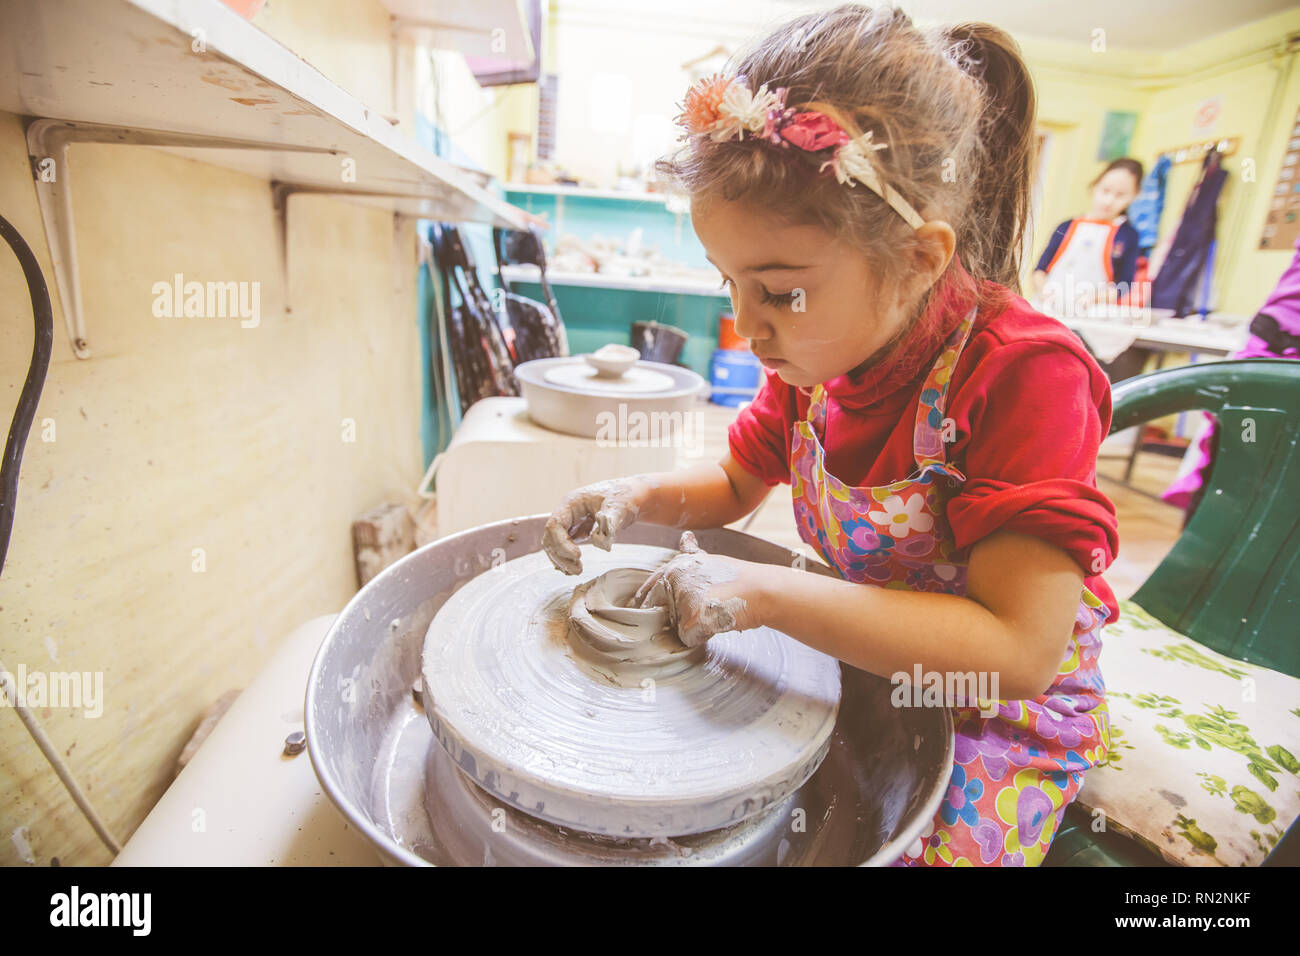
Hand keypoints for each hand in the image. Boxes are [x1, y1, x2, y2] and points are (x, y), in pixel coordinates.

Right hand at [543, 478, 647, 574]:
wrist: (631, 496)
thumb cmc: (623, 497)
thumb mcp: (619, 508)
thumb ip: (610, 524)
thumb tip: (601, 544)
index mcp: (571, 503)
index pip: (555, 524)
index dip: (562, 542)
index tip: (579, 555)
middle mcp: (566, 513)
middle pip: (551, 536)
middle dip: (561, 555)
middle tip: (578, 570)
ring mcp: (570, 523)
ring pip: (555, 544)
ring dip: (563, 559)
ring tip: (577, 571)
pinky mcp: (577, 531)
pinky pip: (564, 547)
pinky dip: (566, 558)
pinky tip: (573, 569)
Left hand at [632, 531, 763, 646]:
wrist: (761, 591)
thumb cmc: (739, 579)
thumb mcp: (710, 560)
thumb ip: (691, 554)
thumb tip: (685, 537)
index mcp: (674, 566)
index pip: (650, 588)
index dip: (651, 599)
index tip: (647, 607)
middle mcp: (673, 581)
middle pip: (661, 610)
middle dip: (675, 614)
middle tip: (701, 609)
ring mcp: (680, 601)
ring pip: (676, 626)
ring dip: (690, 625)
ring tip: (713, 612)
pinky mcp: (691, 622)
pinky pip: (689, 639)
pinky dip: (701, 636)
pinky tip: (716, 623)